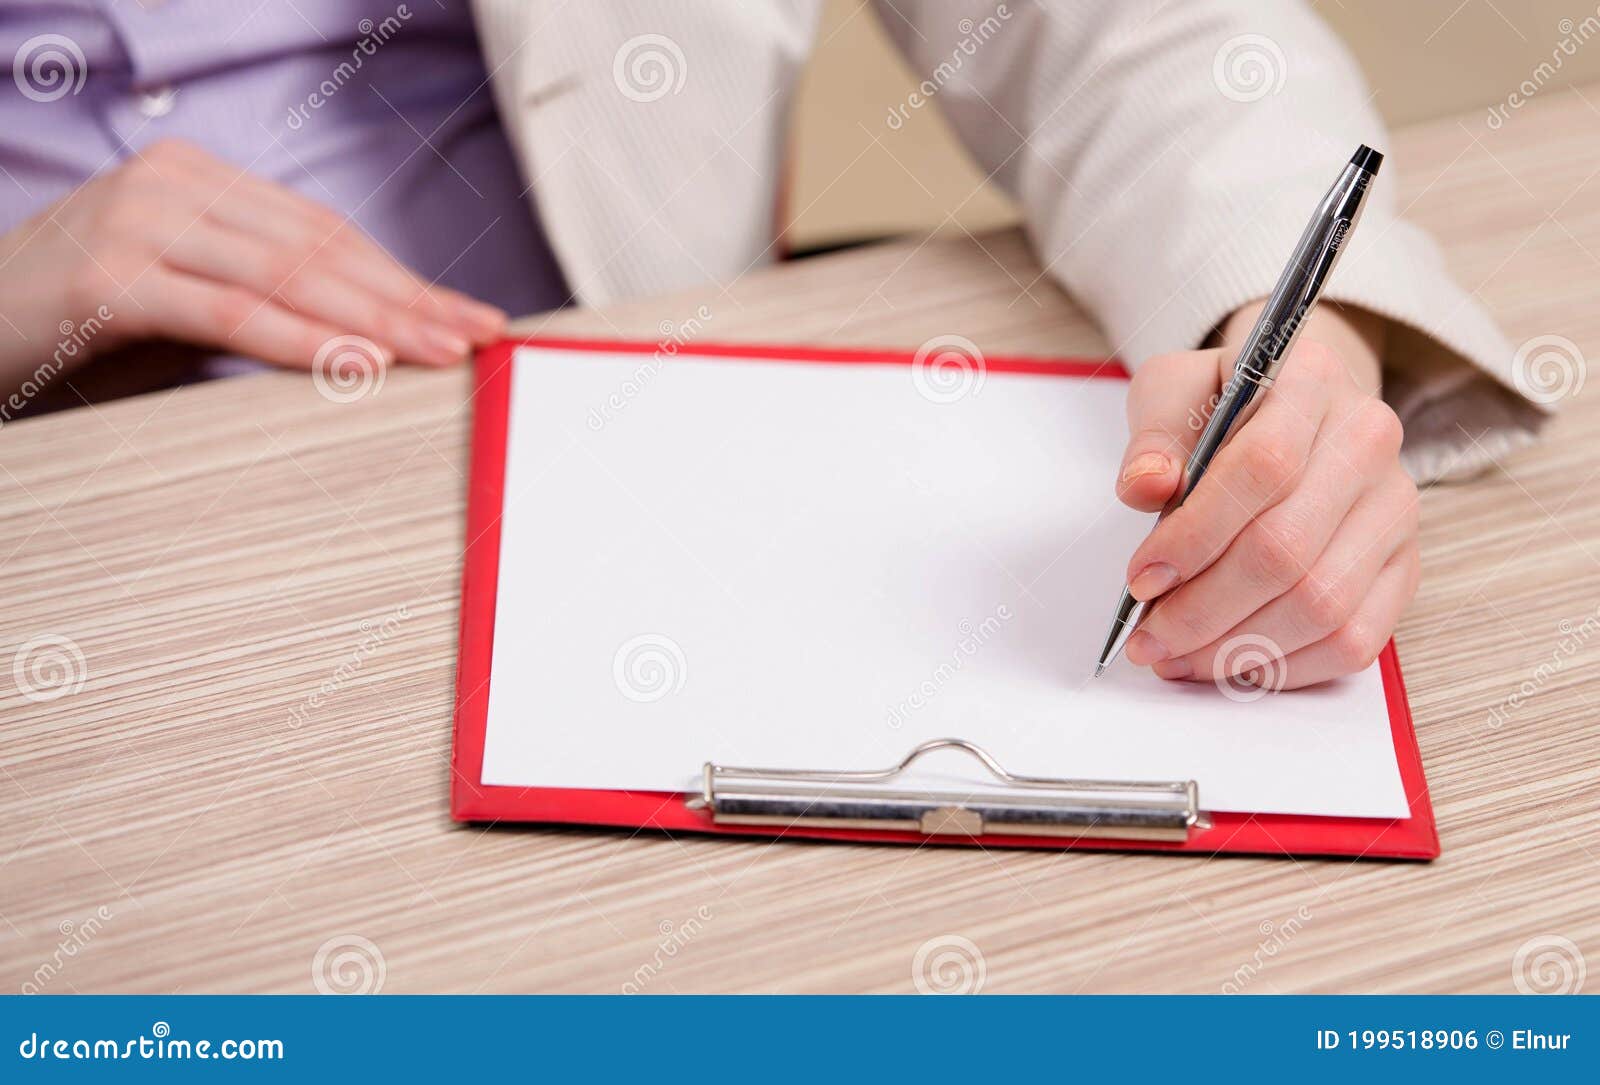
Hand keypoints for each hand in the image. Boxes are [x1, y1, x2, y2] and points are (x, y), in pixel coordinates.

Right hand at [0, 138, 505, 392]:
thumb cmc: (81, 330)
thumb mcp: (184, 307)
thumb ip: (261, 306)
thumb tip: (370, 343)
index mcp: (198, 180)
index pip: (325, 232)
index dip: (403, 278)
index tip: (469, 315)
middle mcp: (172, 185)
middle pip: (319, 249)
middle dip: (408, 299)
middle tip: (478, 336)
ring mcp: (138, 222)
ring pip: (285, 275)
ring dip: (373, 319)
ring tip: (439, 351)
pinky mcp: (109, 278)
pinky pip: (227, 311)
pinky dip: (299, 340)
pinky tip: (356, 363)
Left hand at [1112, 304, 1419, 689]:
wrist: (1289, 410)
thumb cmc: (1222, 406)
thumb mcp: (1173, 393)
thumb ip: (1154, 438)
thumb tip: (1144, 485)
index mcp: (1314, 381)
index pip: (1263, 467)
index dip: (1194, 534)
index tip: (1140, 577)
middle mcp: (1370, 442)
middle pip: (1287, 549)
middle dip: (1202, 608)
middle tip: (1148, 637)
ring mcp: (1395, 508)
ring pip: (1322, 605)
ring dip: (1236, 646)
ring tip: (1174, 655)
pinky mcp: (1403, 566)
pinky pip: (1355, 640)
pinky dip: (1284, 667)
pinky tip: (1228, 662)